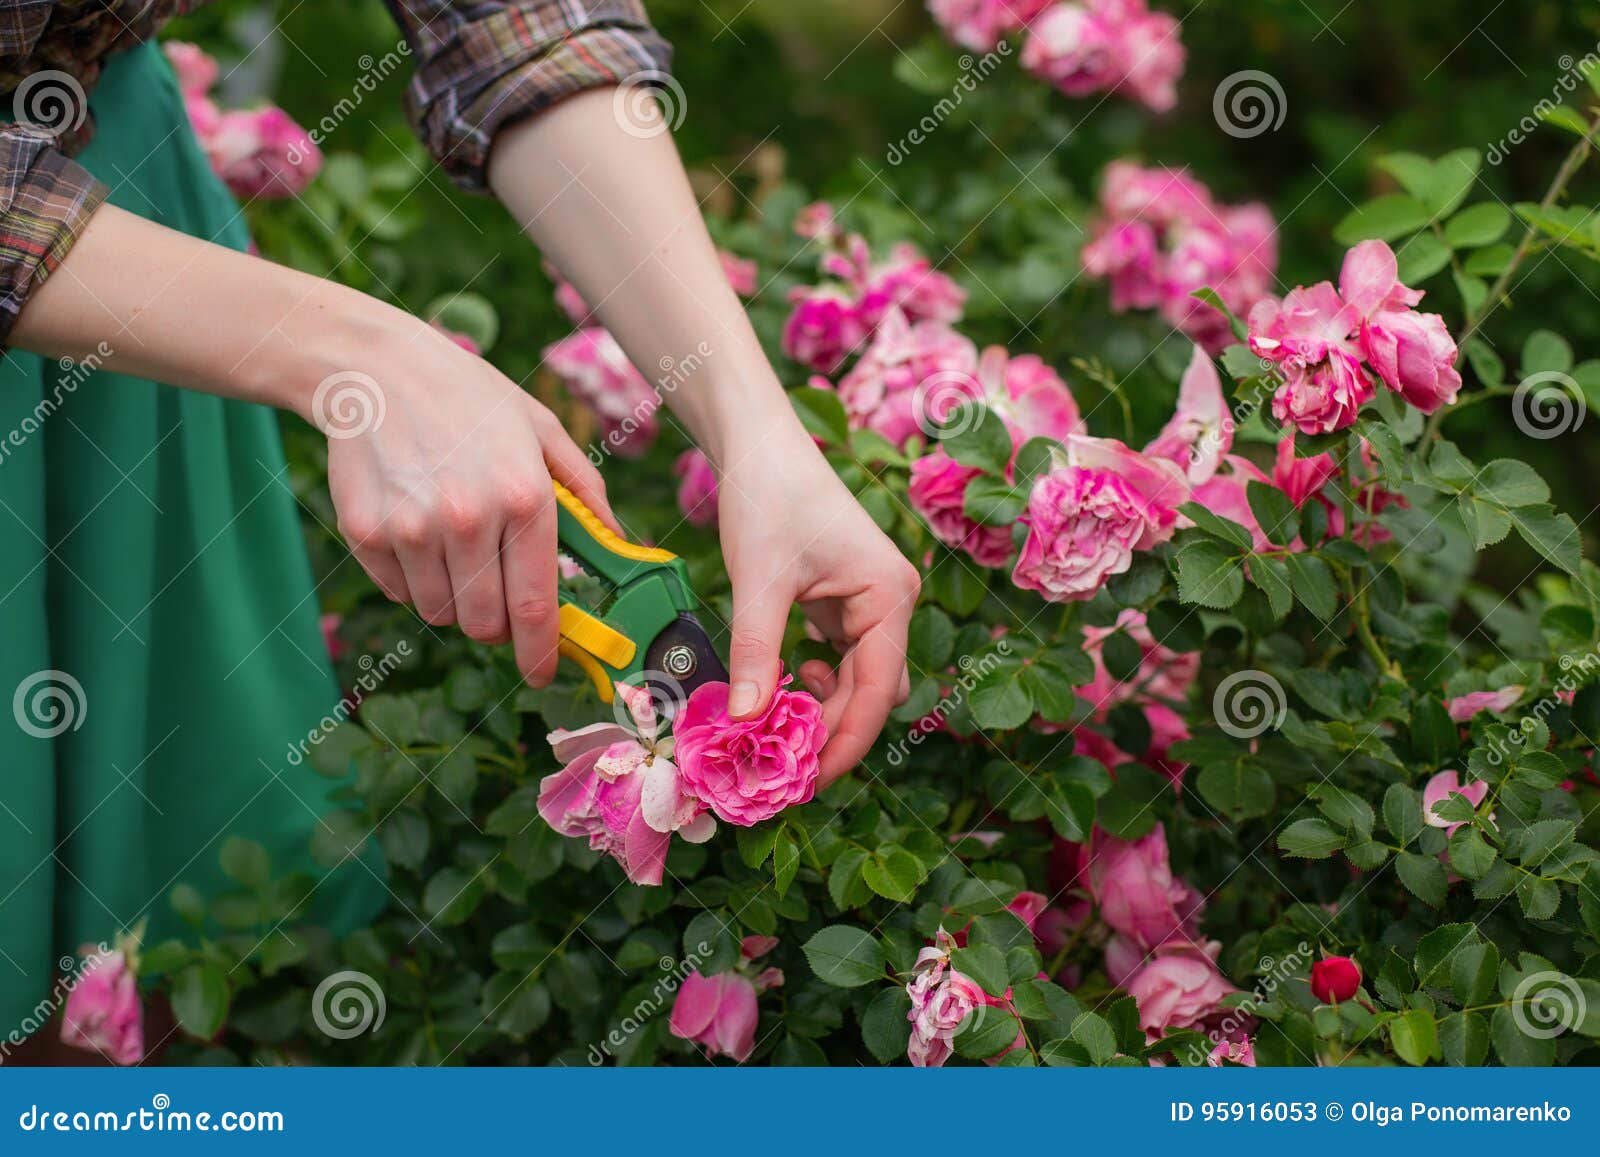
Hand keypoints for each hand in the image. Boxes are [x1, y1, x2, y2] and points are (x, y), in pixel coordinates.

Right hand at [316, 310, 614, 685]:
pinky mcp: (366, 533)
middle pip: (485, 624)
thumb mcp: (541, 430)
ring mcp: (412, 529)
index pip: (535, 605)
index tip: (544, 673)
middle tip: (496, 594)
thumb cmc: (470, 400)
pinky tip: (416, 529)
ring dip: (453, 598)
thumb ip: (584, 490)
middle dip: (495, 624)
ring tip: (454, 547)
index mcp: (523, 497)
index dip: (541, 652)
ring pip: (440, 613)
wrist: (377, 370)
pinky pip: (399, 592)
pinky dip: (412, 579)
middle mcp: (468, 519)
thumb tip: (618, 543)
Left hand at [716, 421, 919, 784]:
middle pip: (871, 693)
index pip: (877, 692)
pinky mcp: (844, 601)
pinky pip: (838, 659)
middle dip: (829, 731)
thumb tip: (742, 721)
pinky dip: (810, 682)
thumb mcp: (757, 581)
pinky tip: (779, 683)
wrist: (759, 442)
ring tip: (773, 728)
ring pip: (855, 681)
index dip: (844, 743)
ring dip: (819, 709)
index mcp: (888, 597)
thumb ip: (754, 653)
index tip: (806, 782)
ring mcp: (869, 604)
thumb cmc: (767, 497)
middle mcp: (890, 603)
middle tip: (777, 767)